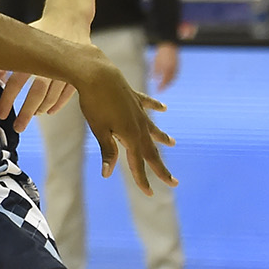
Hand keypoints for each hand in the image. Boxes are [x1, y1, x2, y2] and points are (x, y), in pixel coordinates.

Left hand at [0, 16, 89, 129]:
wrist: (70, 18)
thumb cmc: (43, 29)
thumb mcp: (23, 38)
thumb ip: (9, 57)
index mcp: (34, 53)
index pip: (17, 81)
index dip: (8, 99)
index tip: (1, 114)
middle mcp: (51, 63)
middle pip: (37, 93)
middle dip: (26, 112)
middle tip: (18, 127)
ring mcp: (67, 68)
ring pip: (53, 95)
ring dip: (41, 108)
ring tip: (33, 115)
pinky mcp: (78, 72)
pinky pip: (68, 93)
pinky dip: (58, 104)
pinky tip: (49, 110)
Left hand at [72, 49, 177, 193]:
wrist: (97, 74)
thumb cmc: (94, 103)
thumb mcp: (99, 130)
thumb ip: (107, 151)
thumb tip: (108, 174)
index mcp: (130, 136)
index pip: (138, 164)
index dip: (142, 180)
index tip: (149, 194)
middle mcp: (139, 125)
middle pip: (151, 151)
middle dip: (160, 168)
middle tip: (174, 182)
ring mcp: (138, 110)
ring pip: (152, 128)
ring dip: (161, 137)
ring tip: (172, 143)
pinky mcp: (133, 97)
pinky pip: (147, 105)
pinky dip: (156, 107)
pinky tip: (163, 108)